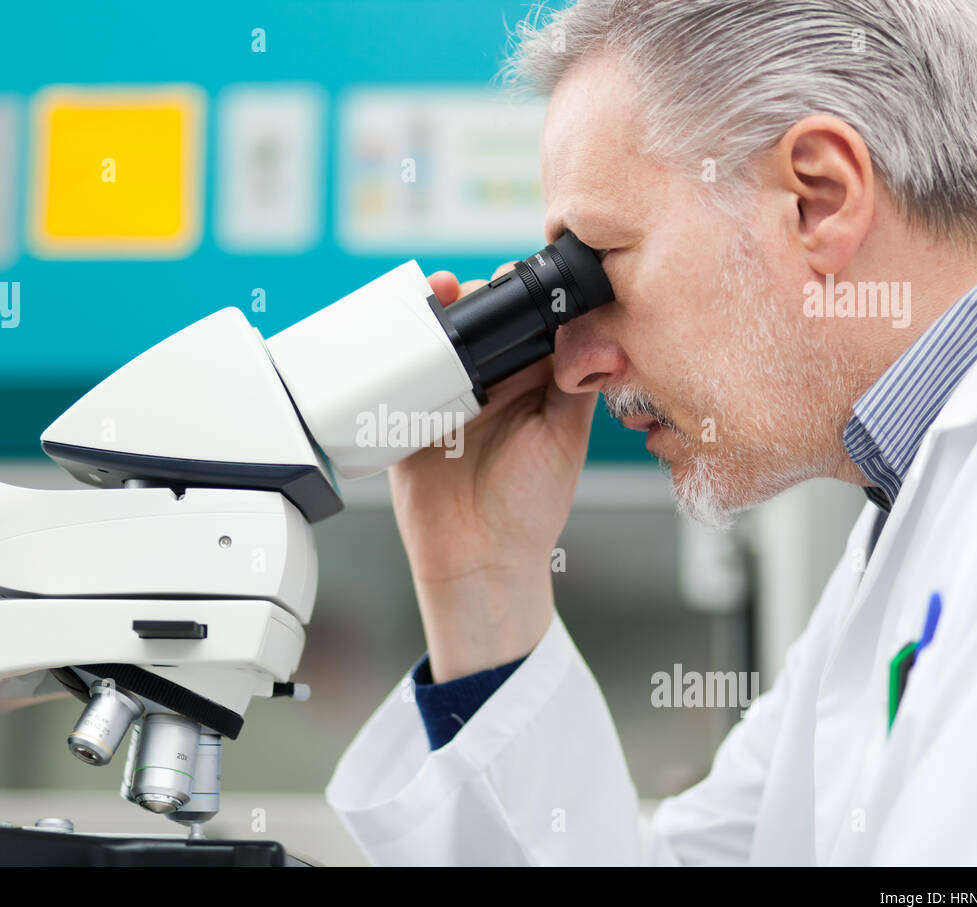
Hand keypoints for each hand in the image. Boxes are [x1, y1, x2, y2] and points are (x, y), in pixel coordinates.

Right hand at [389, 263, 597, 680]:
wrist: (478, 559)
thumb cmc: (530, 506)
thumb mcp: (564, 437)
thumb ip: (574, 383)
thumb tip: (581, 326)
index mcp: (533, 382)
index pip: (527, 321)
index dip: (520, 295)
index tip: (515, 278)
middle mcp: (491, 383)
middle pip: (478, 321)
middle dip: (471, 297)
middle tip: (464, 291)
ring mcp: (448, 396)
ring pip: (437, 339)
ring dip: (432, 315)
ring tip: (436, 299)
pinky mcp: (408, 415)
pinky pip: (398, 374)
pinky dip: (395, 350)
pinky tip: (401, 333)